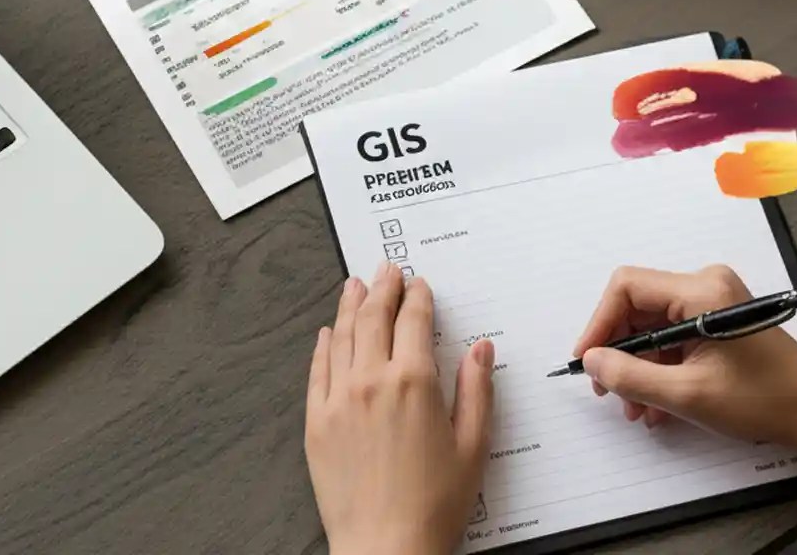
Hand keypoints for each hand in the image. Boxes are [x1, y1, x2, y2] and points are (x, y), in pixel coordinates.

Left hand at [306, 263, 495, 554]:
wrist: (385, 546)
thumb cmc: (434, 505)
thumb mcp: (472, 446)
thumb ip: (476, 390)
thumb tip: (480, 349)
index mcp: (414, 382)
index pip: (413, 321)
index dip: (417, 297)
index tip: (418, 284)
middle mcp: (371, 381)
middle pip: (374, 318)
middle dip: (382, 288)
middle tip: (386, 269)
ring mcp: (338, 399)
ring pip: (342, 336)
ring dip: (349, 305)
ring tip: (355, 285)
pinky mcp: (316, 421)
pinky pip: (317, 370)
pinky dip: (323, 346)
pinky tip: (327, 333)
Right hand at [574, 265, 796, 455]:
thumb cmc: (765, 400)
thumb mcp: (687, 394)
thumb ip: (630, 376)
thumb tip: (591, 361)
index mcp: (701, 292)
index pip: (626, 288)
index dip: (599, 324)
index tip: (588, 360)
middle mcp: (705, 286)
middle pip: (636, 307)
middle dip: (618, 351)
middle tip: (606, 388)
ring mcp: (712, 302)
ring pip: (651, 327)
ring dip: (637, 366)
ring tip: (635, 406)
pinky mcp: (716, 320)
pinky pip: (670, 337)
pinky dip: (658, 367)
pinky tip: (656, 403)